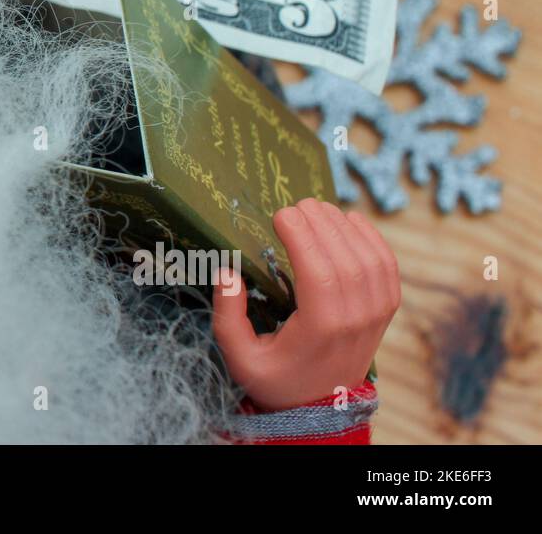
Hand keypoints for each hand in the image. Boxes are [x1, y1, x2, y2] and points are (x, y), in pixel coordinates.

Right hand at [211, 198, 399, 410]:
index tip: (281, 215)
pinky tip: (350, 220)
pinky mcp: (384, 310)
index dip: (303, 237)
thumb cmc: (275, 379)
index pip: (320, 273)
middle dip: (321, 223)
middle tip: (295, 205)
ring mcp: (376, 315)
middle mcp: (356, 320)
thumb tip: (227, 271)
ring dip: (343, 226)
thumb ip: (228, 315)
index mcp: (321, 330)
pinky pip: (387, 265)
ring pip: (369, 257)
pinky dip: (372, 238)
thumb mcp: (239, 356)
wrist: (319, 409)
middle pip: (346, 258)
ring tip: (317, 208)